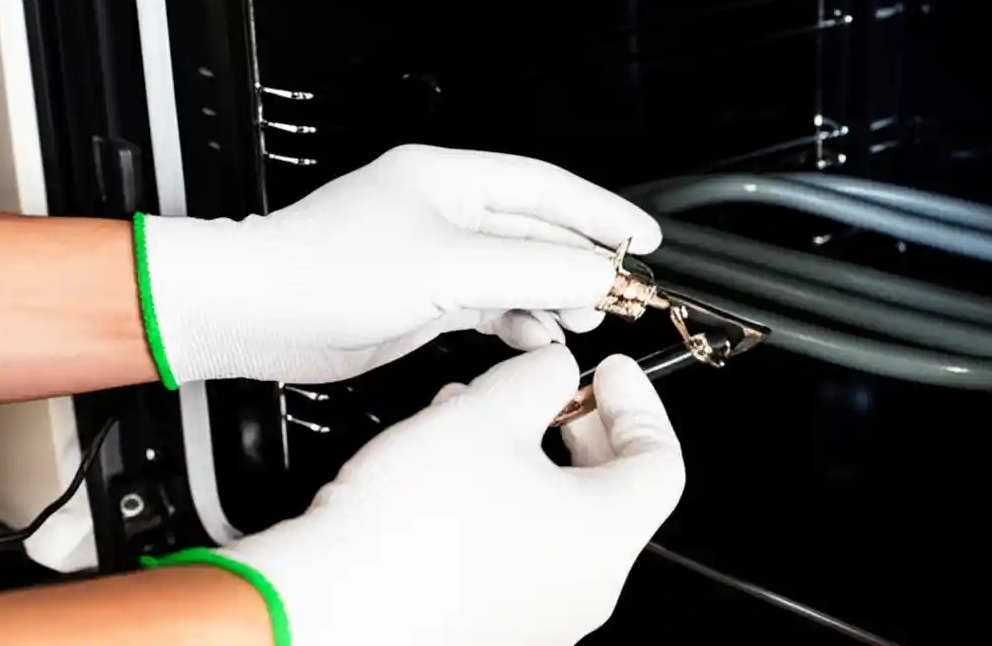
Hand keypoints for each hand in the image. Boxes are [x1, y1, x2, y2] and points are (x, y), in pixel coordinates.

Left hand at [138, 145, 660, 384]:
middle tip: (620, 295)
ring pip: (517, 274)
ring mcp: (434, 257)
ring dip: (553, 298)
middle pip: (537, 235)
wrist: (255, 316)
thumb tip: (592, 274)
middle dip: (582, 264)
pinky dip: (519, 321)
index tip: (643, 238)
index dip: (601, 213)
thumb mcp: (445, 268)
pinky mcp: (424, 298)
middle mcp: (445, 213)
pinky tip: (536, 338)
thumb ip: (528, 271)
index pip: (548, 189)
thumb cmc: (323, 271)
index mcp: (451, 179)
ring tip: (581, 323)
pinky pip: (491, 305)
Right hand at [218, 345, 685, 644]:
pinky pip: (518, 555)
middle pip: (613, 493)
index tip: (611, 373)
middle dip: (580, 429)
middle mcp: (585, 588)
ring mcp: (540, 619)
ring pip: (558, 520)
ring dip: (531, 461)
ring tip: (481, 422)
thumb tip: (558, 371)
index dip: (639, 404)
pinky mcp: (492, 628)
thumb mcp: (488, 413)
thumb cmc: (409, 526)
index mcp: (607, 534)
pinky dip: (502, 504)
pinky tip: (453, 472)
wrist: (330, 606)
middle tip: (556, 394)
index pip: (662, 460)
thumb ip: (541, 378)